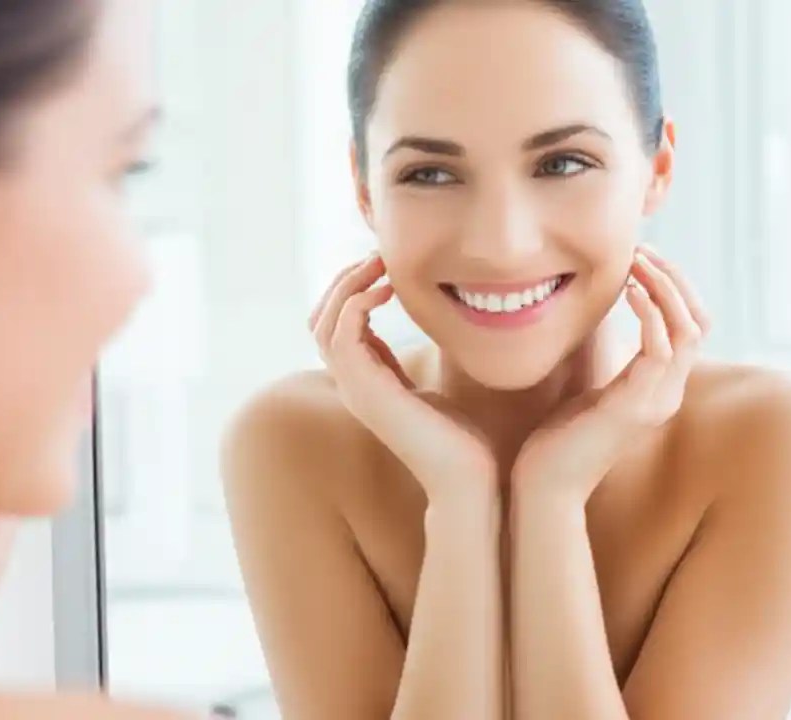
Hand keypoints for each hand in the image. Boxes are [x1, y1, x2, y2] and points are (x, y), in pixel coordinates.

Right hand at [310, 254, 497, 502]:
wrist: (470, 479)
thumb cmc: (467, 439)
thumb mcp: (445, 384)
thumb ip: (431, 356)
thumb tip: (447, 320)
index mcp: (369, 381)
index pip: (338, 326)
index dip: (355, 289)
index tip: (386, 265)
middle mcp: (353, 385)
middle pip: (320, 319)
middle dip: (345, 280)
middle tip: (378, 255)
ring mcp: (354, 389)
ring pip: (324, 322)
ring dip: (348, 284)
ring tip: (379, 264)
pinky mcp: (364, 390)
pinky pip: (341, 334)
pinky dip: (356, 303)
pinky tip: (387, 288)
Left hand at [513, 247, 711, 502]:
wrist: (544, 486)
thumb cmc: (558, 438)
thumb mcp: (591, 386)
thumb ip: (608, 356)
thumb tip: (599, 313)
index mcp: (660, 388)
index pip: (690, 326)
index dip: (674, 287)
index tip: (643, 257)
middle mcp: (667, 394)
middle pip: (698, 321)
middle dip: (674, 279)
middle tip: (643, 249)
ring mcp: (656, 402)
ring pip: (687, 330)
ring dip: (665, 288)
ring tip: (638, 261)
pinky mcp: (635, 407)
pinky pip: (661, 350)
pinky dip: (651, 314)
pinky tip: (628, 292)